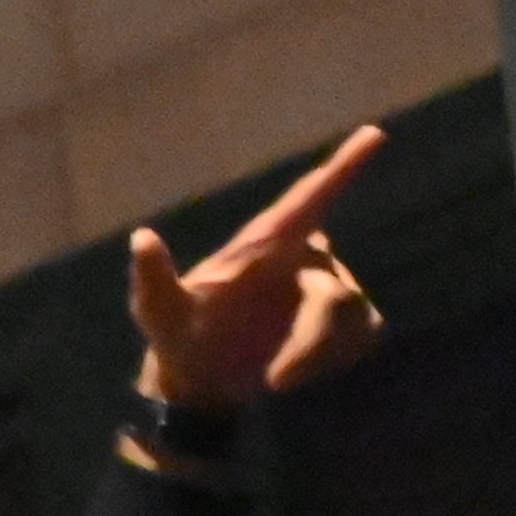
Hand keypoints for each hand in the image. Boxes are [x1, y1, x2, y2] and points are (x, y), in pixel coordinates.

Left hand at [128, 124, 387, 419]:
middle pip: (336, 295)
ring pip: (354, 319)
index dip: (343, 167)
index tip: (374, 132)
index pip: (309, 200)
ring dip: (318, 357)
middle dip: (312, 343)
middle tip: (276, 382)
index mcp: (266, 245)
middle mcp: (306, 258)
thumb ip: (152, 277)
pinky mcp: (344, 323)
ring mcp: (329, 288)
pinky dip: (335, 362)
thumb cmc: (179, 336)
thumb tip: (141, 237)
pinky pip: (364, 335)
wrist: (200, 380)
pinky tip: (299, 376)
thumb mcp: (159, 312)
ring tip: (275, 382)